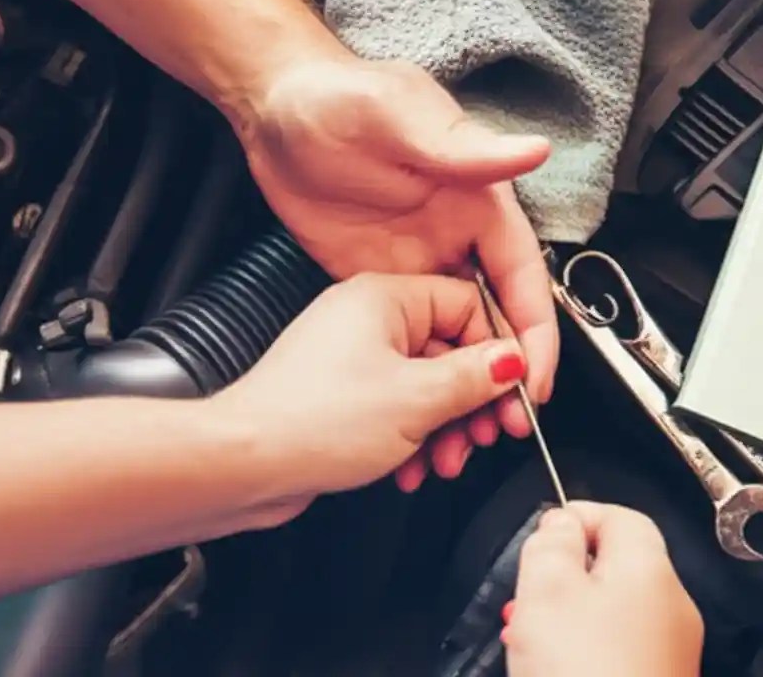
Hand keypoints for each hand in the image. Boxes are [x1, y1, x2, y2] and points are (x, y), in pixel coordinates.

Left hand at [208, 273, 528, 518]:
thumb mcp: (417, 398)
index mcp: (385, 296)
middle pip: (453, 348)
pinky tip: (415, 466)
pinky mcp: (344, 393)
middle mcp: (368, 318)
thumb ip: (476, 376)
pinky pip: (400, 406)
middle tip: (494, 431)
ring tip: (448, 459)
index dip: (502, 351)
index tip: (518, 390)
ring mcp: (354, 356)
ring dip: (448, 427)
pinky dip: (415, 437)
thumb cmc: (310, 422)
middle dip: (477, 399)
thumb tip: (511, 362)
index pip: (471, 305)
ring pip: (429, 384)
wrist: (243, 464)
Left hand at [239, 56, 558, 418]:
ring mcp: (414, 268)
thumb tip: (532, 150)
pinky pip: (406, 349)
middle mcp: (452, 241)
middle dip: (501, 381)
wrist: (268, 112)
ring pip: (451, 346)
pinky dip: (414, 388)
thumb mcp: (400, 124)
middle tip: (501, 430)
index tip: (537, 383)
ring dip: (458, 395)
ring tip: (454, 445)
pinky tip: (409, 424)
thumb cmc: (335, 103)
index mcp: (474, 206)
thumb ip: (465, 149)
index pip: (520, 279)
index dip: (535, 334)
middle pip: (492, 324)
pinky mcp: (375, 288)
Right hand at [504, 503, 703, 676]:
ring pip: (612, 612)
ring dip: (568, 618)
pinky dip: (584, 652)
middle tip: (529, 600)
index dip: (575, 518)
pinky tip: (554, 670)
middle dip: (564, 579)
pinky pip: (617, 650)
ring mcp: (669, 650)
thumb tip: (561, 522)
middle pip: (614, 567)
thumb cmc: (584, 676)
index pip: (620, 515)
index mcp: (650, 569)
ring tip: (532, 642)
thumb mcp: (547, 590)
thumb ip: (552, 543)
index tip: (541, 539)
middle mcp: (670, 607)